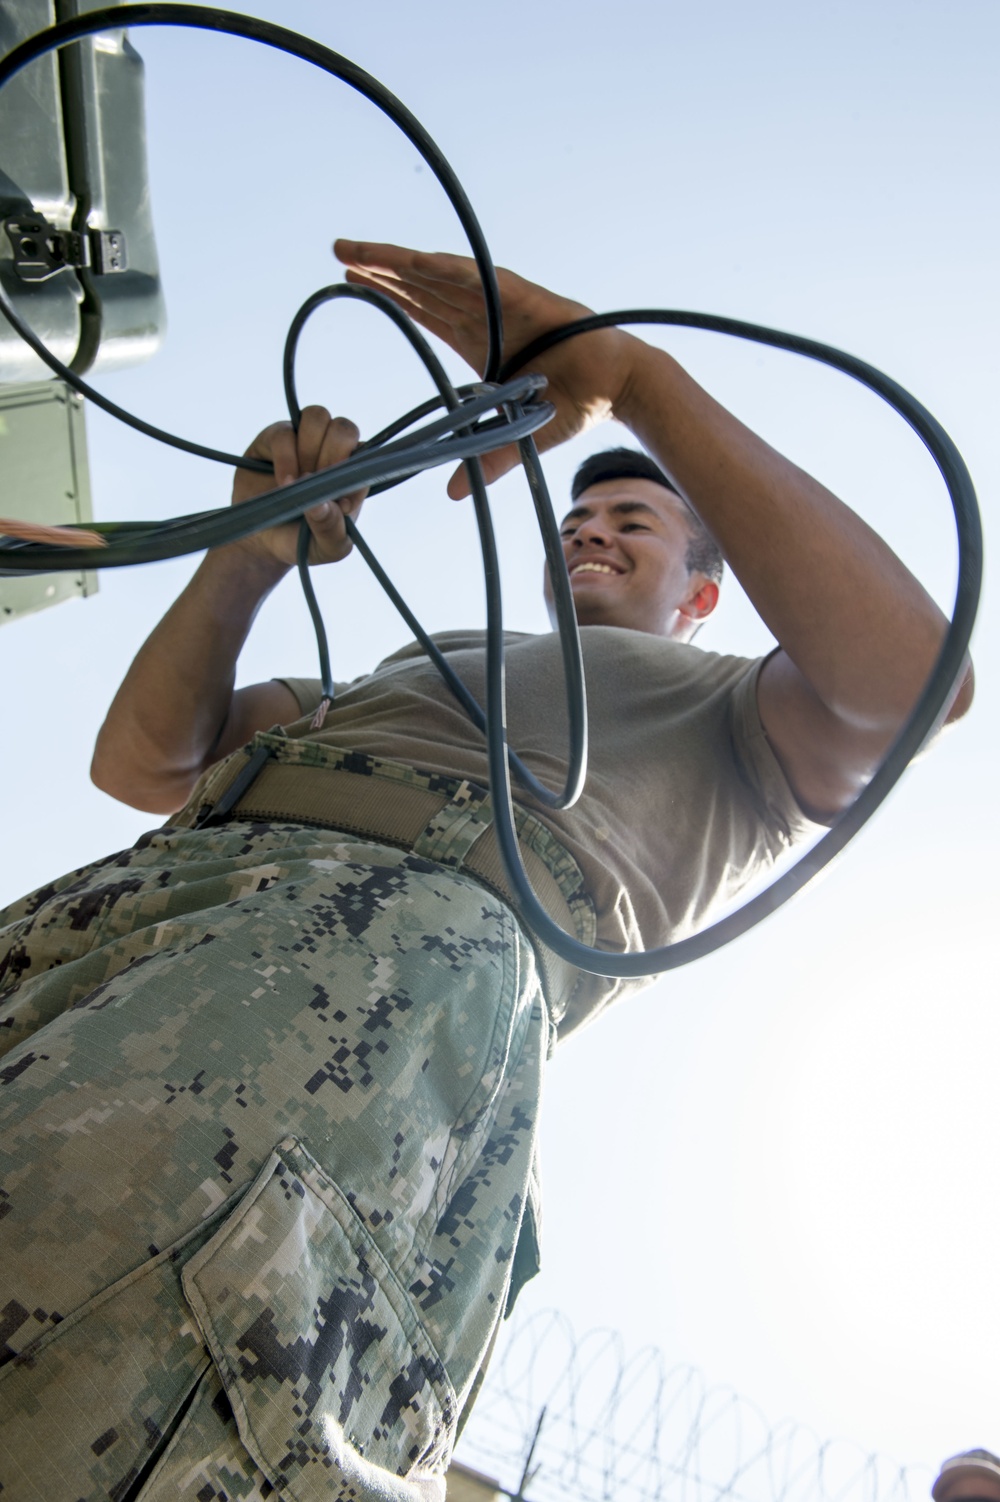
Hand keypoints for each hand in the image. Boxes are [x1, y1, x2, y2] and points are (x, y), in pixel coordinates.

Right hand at [230, 405, 366, 568]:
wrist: (260, 542)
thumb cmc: (301, 541)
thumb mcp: (326, 548)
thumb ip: (332, 529)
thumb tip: (321, 503)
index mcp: (352, 474)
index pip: (366, 455)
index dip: (354, 474)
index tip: (341, 503)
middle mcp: (331, 451)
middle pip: (345, 427)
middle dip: (333, 455)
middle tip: (318, 484)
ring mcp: (303, 441)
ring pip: (318, 417)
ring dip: (310, 451)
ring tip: (297, 483)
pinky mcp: (275, 438)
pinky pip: (285, 432)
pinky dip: (285, 458)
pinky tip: (284, 483)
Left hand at [334, 239, 639, 497]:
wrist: (618, 385)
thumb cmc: (577, 406)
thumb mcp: (519, 435)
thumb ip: (487, 458)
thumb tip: (454, 493)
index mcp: (479, 341)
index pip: (423, 311)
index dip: (390, 294)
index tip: (353, 282)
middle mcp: (484, 314)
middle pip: (419, 286)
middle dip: (379, 269)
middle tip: (338, 254)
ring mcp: (499, 300)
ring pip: (434, 276)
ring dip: (394, 262)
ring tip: (354, 251)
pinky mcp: (519, 294)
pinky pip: (471, 279)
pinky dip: (439, 269)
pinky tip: (408, 260)